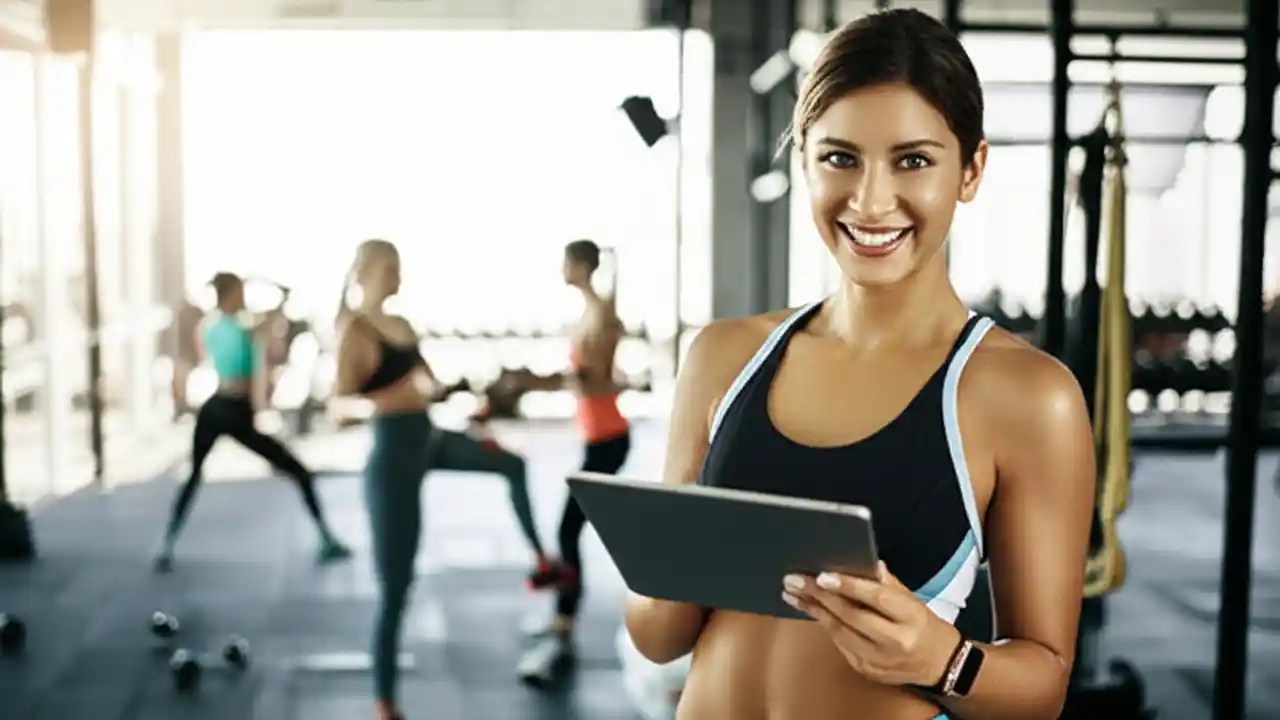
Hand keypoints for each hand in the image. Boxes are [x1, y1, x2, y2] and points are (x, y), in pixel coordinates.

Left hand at [781, 562, 958, 687]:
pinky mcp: (867, 670)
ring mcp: (880, 660)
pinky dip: (825, 626)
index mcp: (911, 617)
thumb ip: (885, 582)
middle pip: (851, 616)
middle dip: (819, 596)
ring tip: (793, 593)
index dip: (848, 586)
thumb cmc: (922, 625)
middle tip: (795, 580)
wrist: (940, 664)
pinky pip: (840, 645)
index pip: (876, 598)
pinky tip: (811, 611)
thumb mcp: (911, 599)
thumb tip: (861, 561)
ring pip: (840, 632)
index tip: (822, 575)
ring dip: (814, 611)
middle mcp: (896, 641)